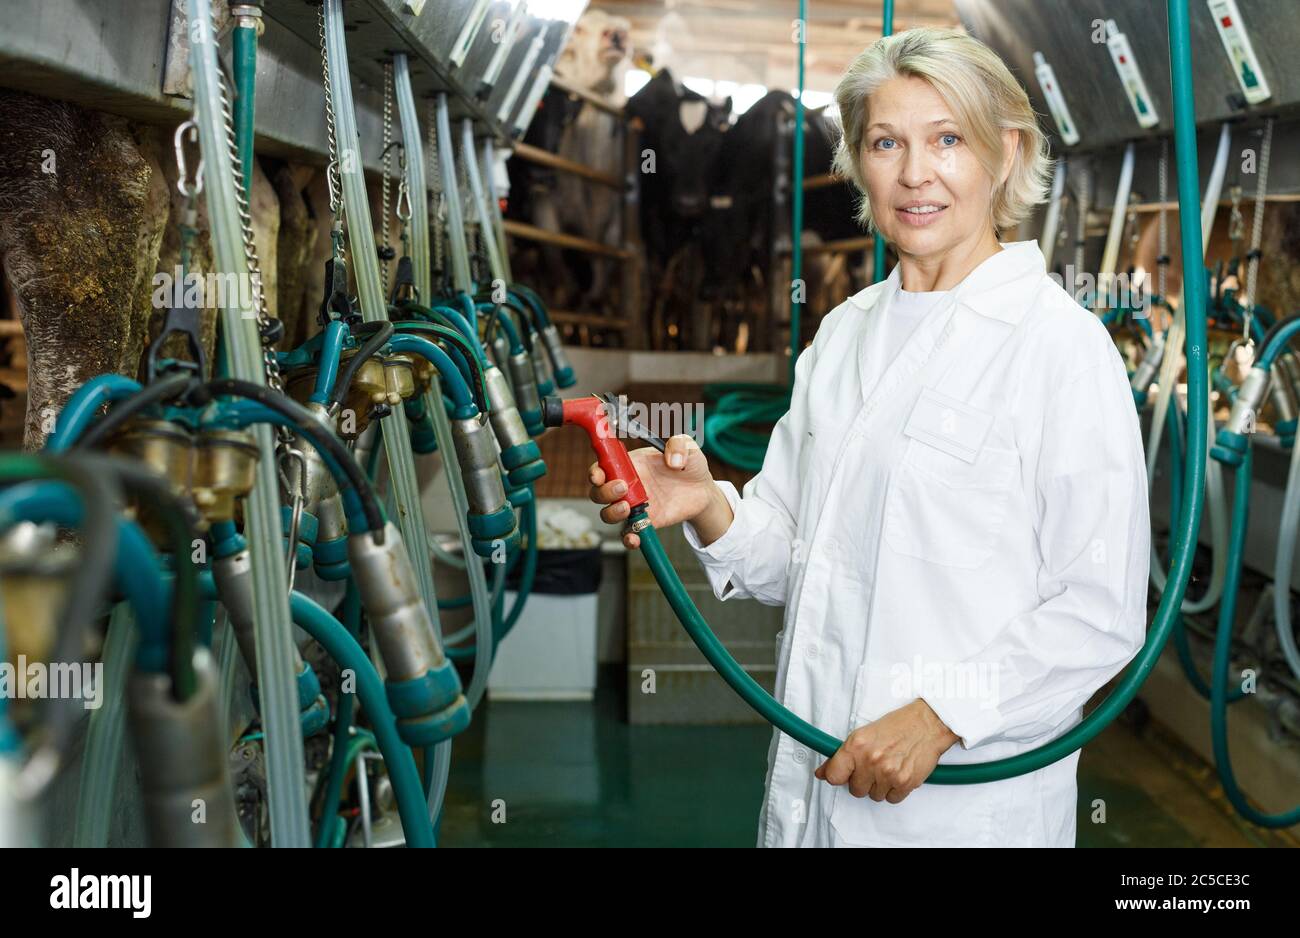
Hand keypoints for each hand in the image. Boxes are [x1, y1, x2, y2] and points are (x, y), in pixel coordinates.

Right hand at [588, 434, 725, 548]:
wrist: (702, 490)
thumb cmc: (689, 465)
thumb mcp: (688, 447)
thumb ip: (679, 445)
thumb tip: (673, 461)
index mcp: (630, 464)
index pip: (602, 466)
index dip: (595, 471)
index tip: (599, 475)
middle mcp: (627, 485)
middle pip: (598, 492)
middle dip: (603, 492)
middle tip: (623, 488)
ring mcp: (634, 505)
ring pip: (607, 514)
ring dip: (611, 513)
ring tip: (628, 508)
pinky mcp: (645, 522)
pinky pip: (628, 534)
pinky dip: (628, 539)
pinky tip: (635, 538)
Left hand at [814, 699, 959, 803]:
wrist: (927, 723)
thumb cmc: (898, 726)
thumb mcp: (864, 734)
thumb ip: (842, 755)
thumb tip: (822, 772)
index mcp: (856, 746)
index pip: (833, 775)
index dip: (837, 777)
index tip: (842, 775)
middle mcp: (870, 760)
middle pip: (855, 790)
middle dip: (863, 781)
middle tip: (873, 767)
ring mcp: (888, 773)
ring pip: (874, 796)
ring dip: (880, 786)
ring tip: (888, 767)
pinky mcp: (905, 782)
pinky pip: (891, 799)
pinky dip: (895, 790)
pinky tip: (898, 774)